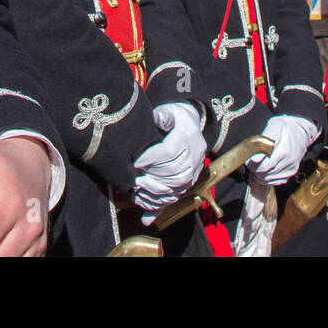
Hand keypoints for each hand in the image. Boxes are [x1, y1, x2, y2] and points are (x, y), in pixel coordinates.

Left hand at [133, 103, 206, 222]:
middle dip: (151, 177)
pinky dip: (159, 207)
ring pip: (176, 189)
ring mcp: (193, 171)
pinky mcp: (188, 182)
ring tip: (135, 191)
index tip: (135, 161)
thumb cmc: (175, 117)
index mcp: (189, 136)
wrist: (191, 124)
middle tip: (133, 178)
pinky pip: (175, 198)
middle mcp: (194, 156)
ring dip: (154, 193)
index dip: (151, 158)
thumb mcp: (170, 110)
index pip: (169, 152)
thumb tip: (158, 120)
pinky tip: (146, 217)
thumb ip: (162, 116)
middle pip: (173, 174)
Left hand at [247, 115, 318, 185]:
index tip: (247, 159)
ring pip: (268, 179)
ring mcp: (290, 169)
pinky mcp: (290, 173)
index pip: (263, 167)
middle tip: (250, 161)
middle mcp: (289, 163)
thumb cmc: (284, 128)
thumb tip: (253, 152)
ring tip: (256, 163)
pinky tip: (264, 168)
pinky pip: (274, 181)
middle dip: (254, 169)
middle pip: (265, 174)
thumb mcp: (273, 127)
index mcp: (284, 152)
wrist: (300, 132)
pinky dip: (266, 177)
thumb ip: (263, 140)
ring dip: (259, 174)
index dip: (252, 165)